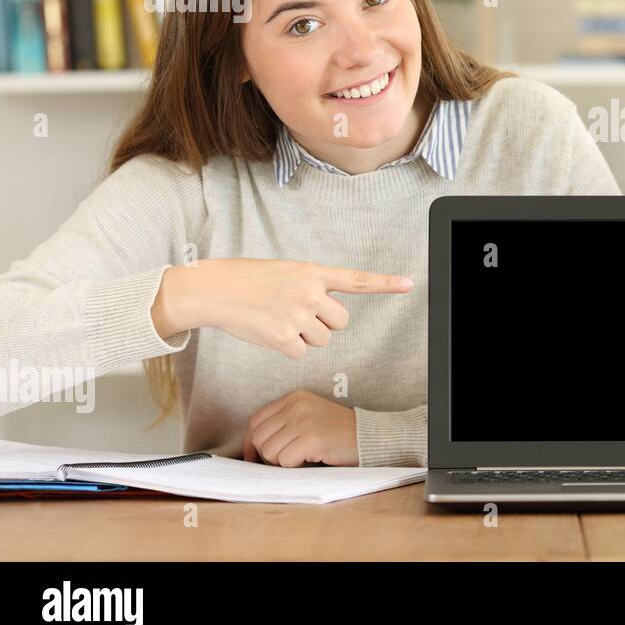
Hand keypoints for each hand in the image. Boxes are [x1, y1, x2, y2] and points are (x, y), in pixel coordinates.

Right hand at [153, 258, 412, 358]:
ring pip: (322, 339)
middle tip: (299, 314)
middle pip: (341, 322)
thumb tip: (330, 310)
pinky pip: (301, 352)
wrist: (215, 290)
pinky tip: (270, 331)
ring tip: (279, 319)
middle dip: (325, 323)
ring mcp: (298, 316)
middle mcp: (310, 293)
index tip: (410, 284)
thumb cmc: (249, 280)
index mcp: (312, 272)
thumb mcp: (286, 273)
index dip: (385, 284)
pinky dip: (288, 348)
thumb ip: (312, 286)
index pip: (356, 280)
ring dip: (305, 336)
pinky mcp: (284, 339)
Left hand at [242, 390, 357, 466]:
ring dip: (282, 462)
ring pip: (269, 452)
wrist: (368, 437)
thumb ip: (282, 424)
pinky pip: (285, 461)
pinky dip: (295, 467)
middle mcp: (297, 406)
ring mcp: (304, 421)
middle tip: (286, 460)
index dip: (251, 443)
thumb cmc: (336, 433)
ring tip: (302, 457)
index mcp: (294, 398)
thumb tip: (251, 450)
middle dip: (267, 456)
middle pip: (259, 438)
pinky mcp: (312, 439)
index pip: (255, 421)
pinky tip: (311, 459)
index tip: (255, 458)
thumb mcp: (308, 417)